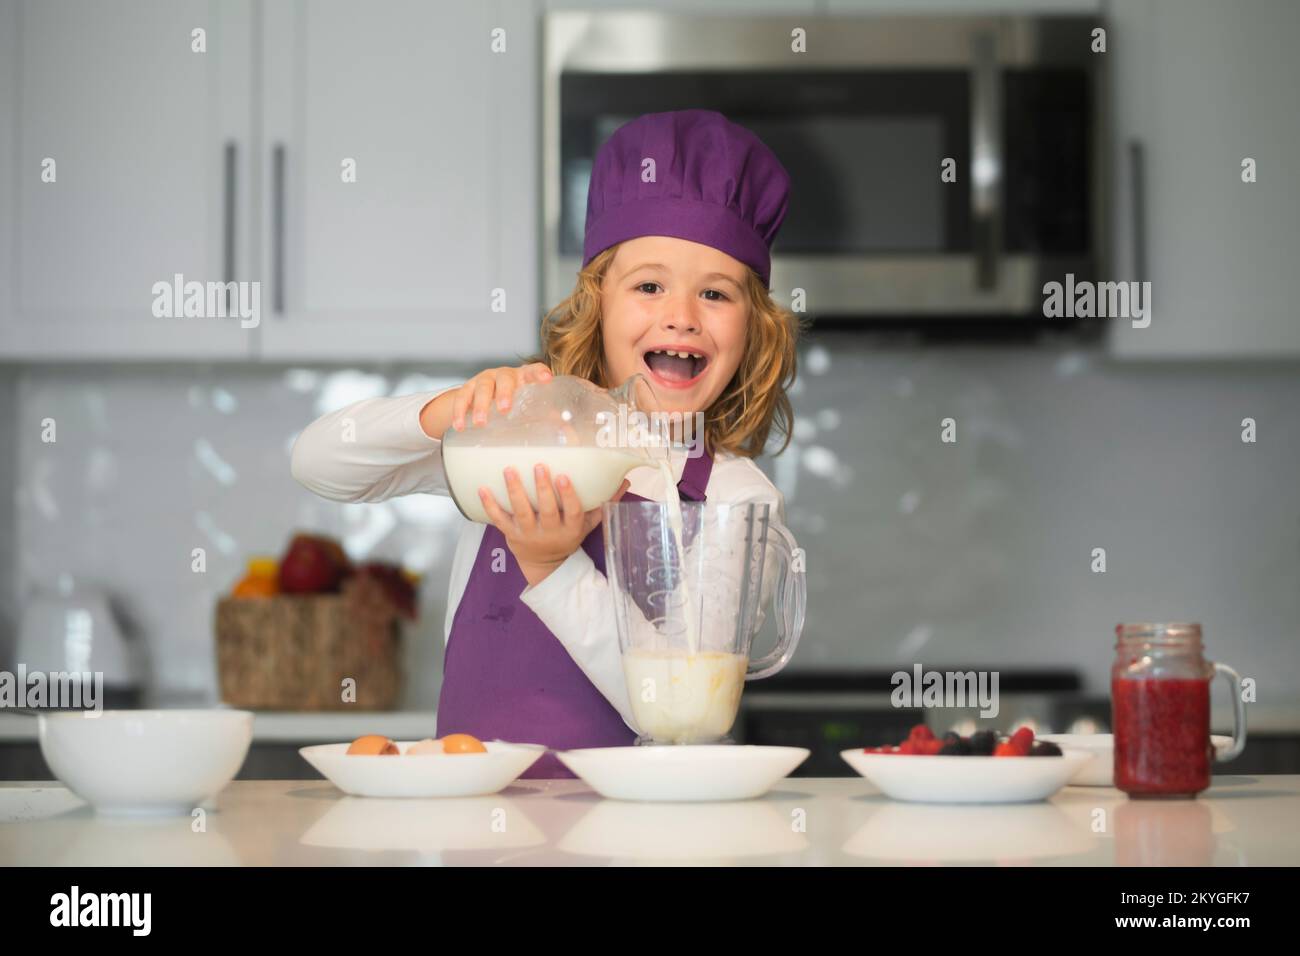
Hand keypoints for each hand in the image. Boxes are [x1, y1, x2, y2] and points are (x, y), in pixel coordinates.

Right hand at [453, 363, 552, 429]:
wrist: (480, 402)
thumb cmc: (512, 407)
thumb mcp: (527, 409)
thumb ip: (545, 418)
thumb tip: (565, 435)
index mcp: (522, 378)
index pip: (533, 370)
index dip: (539, 373)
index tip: (546, 379)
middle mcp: (503, 375)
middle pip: (504, 378)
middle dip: (504, 393)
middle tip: (504, 410)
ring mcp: (483, 381)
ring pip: (482, 388)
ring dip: (480, 405)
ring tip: (480, 423)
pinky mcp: (465, 390)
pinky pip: (461, 398)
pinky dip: (459, 412)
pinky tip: (460, 426)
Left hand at [480, 465, 630, 586]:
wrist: (545, 565)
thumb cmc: (568, 537)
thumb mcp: (588, 524)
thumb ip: (605, 503)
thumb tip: (625, 481)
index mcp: (570, 529)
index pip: (572, 512)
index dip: (568, 495)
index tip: (563, 476)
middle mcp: (549, 532)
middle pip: (546, 510)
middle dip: (542, 488)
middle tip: (538, 466)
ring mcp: (528, 534)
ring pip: (521, 512)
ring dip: (514, 491)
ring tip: (509, 470)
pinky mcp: (511, 535)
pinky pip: (499, 520)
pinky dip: (490, 505)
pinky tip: (482, 488)